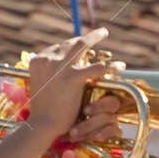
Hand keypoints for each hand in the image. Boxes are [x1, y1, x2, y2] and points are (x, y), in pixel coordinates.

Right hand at [22, 29, 124, 143]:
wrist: (42, 124)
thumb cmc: (43, 111)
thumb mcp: (42, 86)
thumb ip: (49, 75)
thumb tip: (59, 73)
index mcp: (38, 60)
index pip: (59, 48)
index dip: (72, 47)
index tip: (82, 48)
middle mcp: (47, 59)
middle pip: (70, 43)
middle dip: (85, 38)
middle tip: (99, 33)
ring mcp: (60, 66)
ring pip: (82, 45)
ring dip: (95, 37)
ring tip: (105, 33)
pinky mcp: (73, 77)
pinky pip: (97, 68)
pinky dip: (110, 66)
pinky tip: (120, 67)